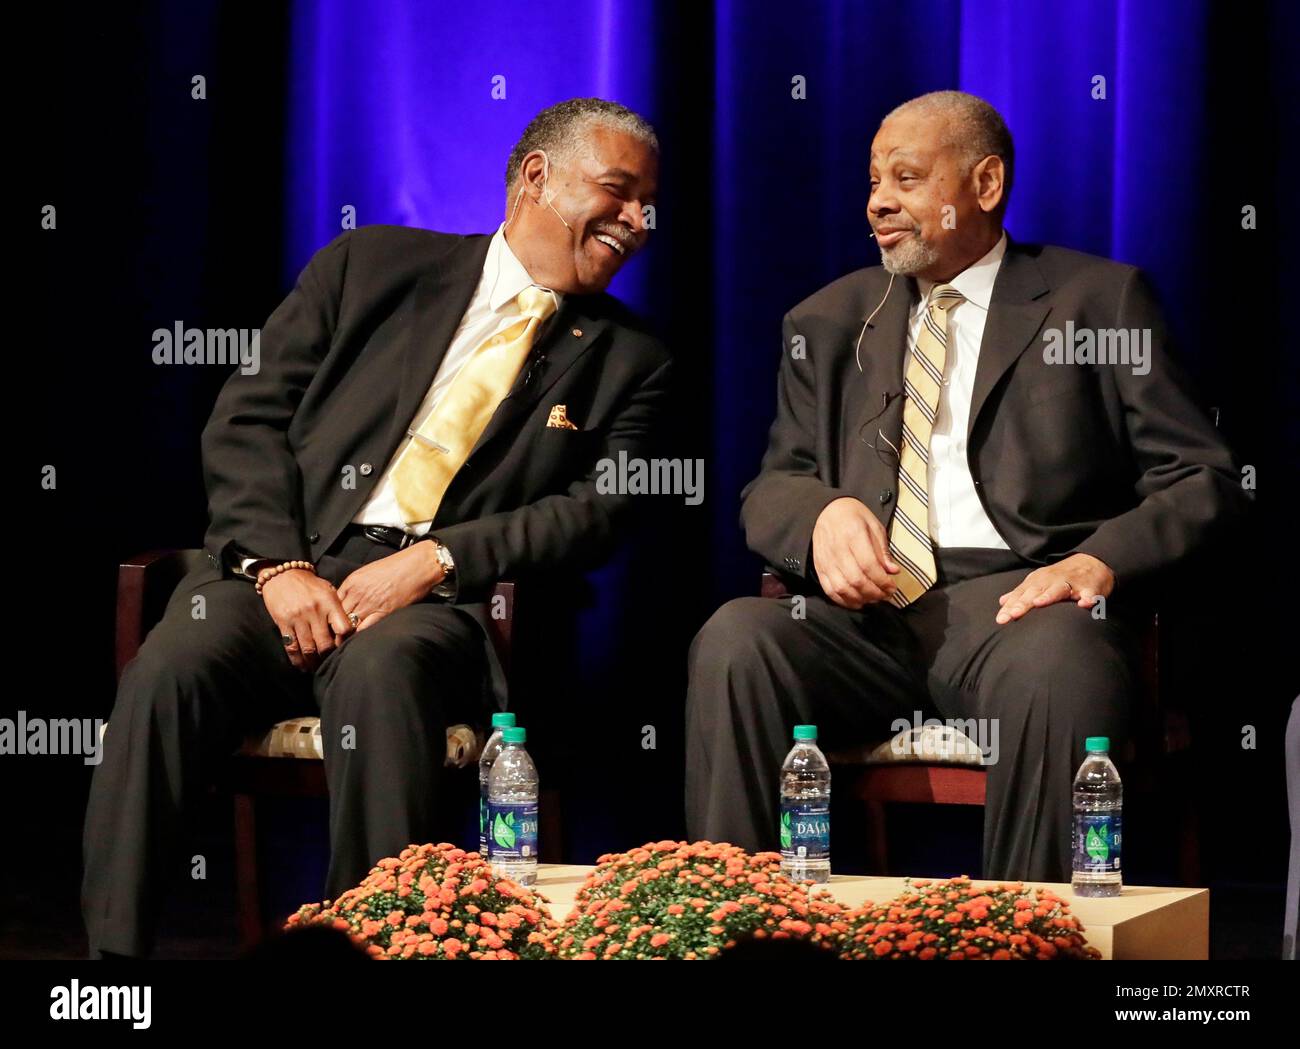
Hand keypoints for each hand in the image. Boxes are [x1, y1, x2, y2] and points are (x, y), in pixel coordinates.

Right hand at [261, 569, 353, 670]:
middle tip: (330, 665)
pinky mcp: (283, 623)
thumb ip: (338, 610)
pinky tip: (301, 666)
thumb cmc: (310, 585)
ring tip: (316, 669)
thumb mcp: (328, 591)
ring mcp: (298, 618)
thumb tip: (348, 631)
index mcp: (329, 603)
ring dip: (313, 663)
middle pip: (325, 643)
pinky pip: (291, 646)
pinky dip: (297, 659)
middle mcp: (314, 611)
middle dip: (328, 658)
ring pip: (308, 648)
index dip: (346, 642)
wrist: (283, 574)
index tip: (346, 649)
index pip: (344, 628)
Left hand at [336, 542, 445, 631]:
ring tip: (347, 640)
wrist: (418, 565)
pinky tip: (360, 637)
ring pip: (348, 624)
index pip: (333, 603)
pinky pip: (364, 628)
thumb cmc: (398, 566)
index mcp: (352, 581)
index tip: (333, 621)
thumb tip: (350, 599)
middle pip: (337, 615)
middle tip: (336, 635)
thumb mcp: (369, 571)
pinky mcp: (383, 613)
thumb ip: (356, 586)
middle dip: (336, 626)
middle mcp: (357, 593)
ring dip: (346, 633)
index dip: (331, 614)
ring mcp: (369, 604)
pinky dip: (360, 634)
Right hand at [811, 497, 900, 608]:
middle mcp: (837, 548)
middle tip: (886, 595)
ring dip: (861, 598)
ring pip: (843, 588)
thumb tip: (893, 571)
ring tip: (873, 598)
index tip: (892, 587)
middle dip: (874, 592)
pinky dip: (844, 600)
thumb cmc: (854, 517)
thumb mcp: (874, 526)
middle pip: (856, 579)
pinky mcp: (819, 568)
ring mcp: (826, 560)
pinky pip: (830, 590)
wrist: (827, 511)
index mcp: (853, 534)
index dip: (882, 581)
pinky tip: (857, 601)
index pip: (869, 565)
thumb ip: (883, 550)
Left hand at [995, 553, 1114, 624]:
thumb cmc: (1061, 577)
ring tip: (1038, 603)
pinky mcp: (1091, 588)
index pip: (1021, 595)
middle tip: (1013, 614)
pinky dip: (1088, 598)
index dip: (1010, 606)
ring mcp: (1072, 583)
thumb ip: (1022, 593)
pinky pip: (1090, 594)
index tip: (1000, 620)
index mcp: (1039, 581)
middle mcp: (1053, 581)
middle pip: (1036, 592)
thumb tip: (1002, 602)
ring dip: (1049, 595)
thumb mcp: (1039, 582)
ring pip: (1059, 589)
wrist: (1093, 562)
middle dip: (1024, 603)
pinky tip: (1084, 604)